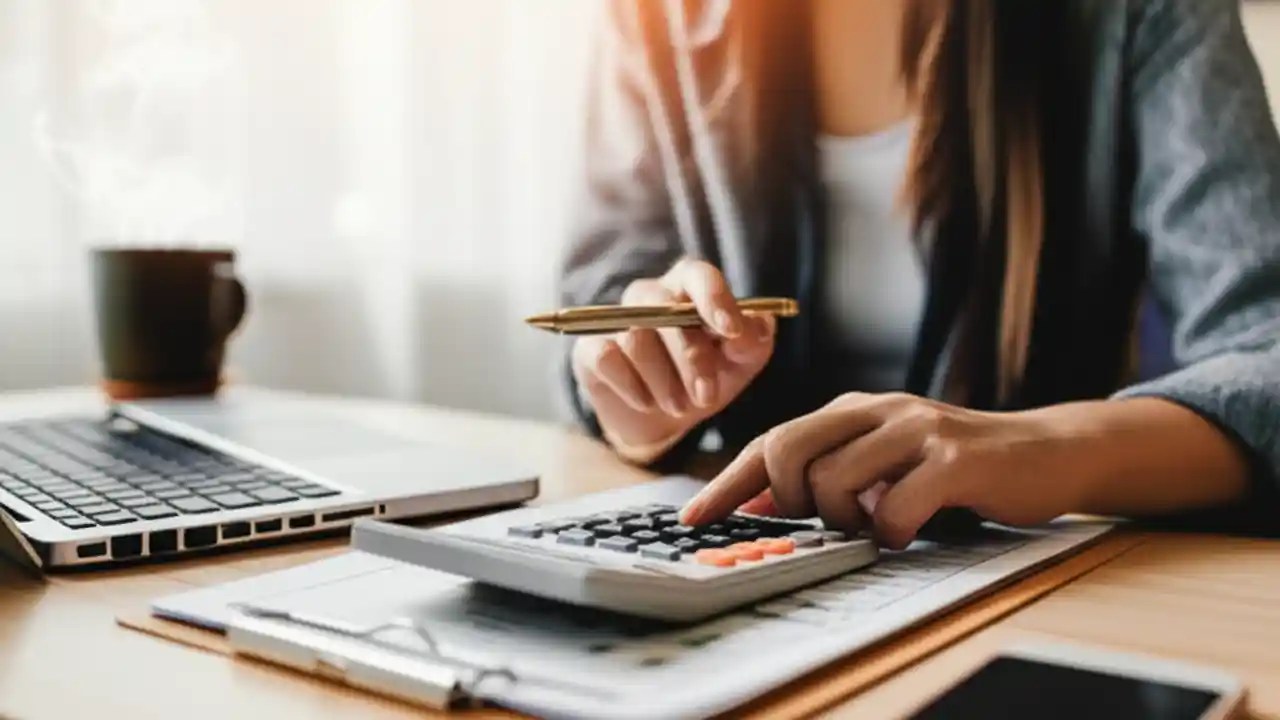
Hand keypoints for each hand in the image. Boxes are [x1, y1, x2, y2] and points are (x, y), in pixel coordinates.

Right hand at [571, 259, 775, 463]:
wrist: (667, 420)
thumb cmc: (709, 378)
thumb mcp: (741, 362)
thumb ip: (752, 340)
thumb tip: (746, 329)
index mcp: (691, 287)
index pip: (699, 275)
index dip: (715, 299)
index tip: (729, 331)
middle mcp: (652, 294)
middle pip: (665, 309)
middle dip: (692, 358)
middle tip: (706, 397)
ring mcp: (617, 319)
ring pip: (637, 338)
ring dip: (664, 381)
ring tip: (680, 406)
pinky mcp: (591, 349)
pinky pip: (606, 358)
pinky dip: (631, 386)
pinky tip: (646, 402)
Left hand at [679, 392, 1089, 548]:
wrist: (1045, 452)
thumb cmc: (953, 467)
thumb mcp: (883, 462)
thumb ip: (828, 474)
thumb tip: (758, 507)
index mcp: (851, 410)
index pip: (770, 441)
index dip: (727, 483)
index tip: (693, 517)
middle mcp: (877, 409)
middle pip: (786, 451)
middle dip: (786, 501)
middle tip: (820, 521)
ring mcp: (915, 430)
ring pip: (833, 482)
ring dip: (846, 522)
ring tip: (878, 522)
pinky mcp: (954, 460)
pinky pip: (893, 509)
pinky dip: (892, 533)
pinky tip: (911, 530)